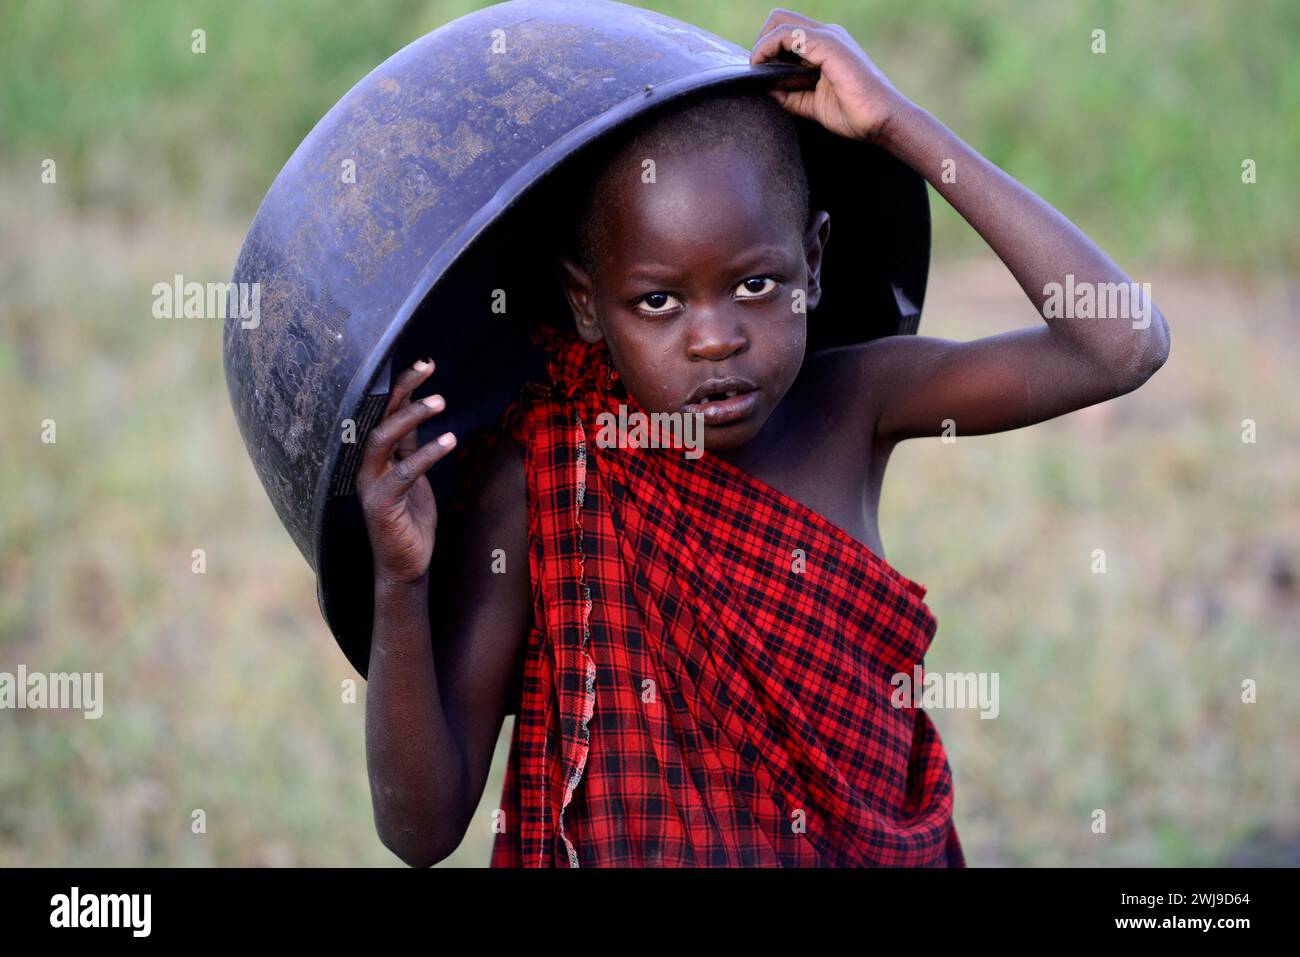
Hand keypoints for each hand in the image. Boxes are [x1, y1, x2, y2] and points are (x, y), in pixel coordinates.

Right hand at [355, 358, 456, 586]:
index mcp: (374, 457)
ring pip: (384, 439)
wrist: (405, 565)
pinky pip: (404, 471)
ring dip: (412, 416)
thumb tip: (420, 408)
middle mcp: (366, 465)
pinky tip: (449, 441)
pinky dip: (427, 454)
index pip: (383, 412)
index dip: (401, 386)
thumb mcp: (414, 475)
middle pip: (378, 416)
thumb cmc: (410, 519)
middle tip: (427, 366)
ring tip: (440, 401)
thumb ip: (411, 446)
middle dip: (402, 388)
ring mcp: (370, 484)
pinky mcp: (381, 503)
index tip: (423, 363)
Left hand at [750, 8, 911, 145]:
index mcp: (825, 45)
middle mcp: (827, 34)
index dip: (767, 48)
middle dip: (761, 42)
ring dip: (762, 46)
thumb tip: (765, 88)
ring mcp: (828, 36)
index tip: (759, 73)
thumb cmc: (854, 113)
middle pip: (779, 19)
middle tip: (757, 70)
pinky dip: (767, 49)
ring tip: (758, 72)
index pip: (787, 31)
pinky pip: (786, 35)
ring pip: (780, 22)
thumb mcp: (812, 104)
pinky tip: (762, 68)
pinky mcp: (827, 44)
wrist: (882, 120)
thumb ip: (789, 95)